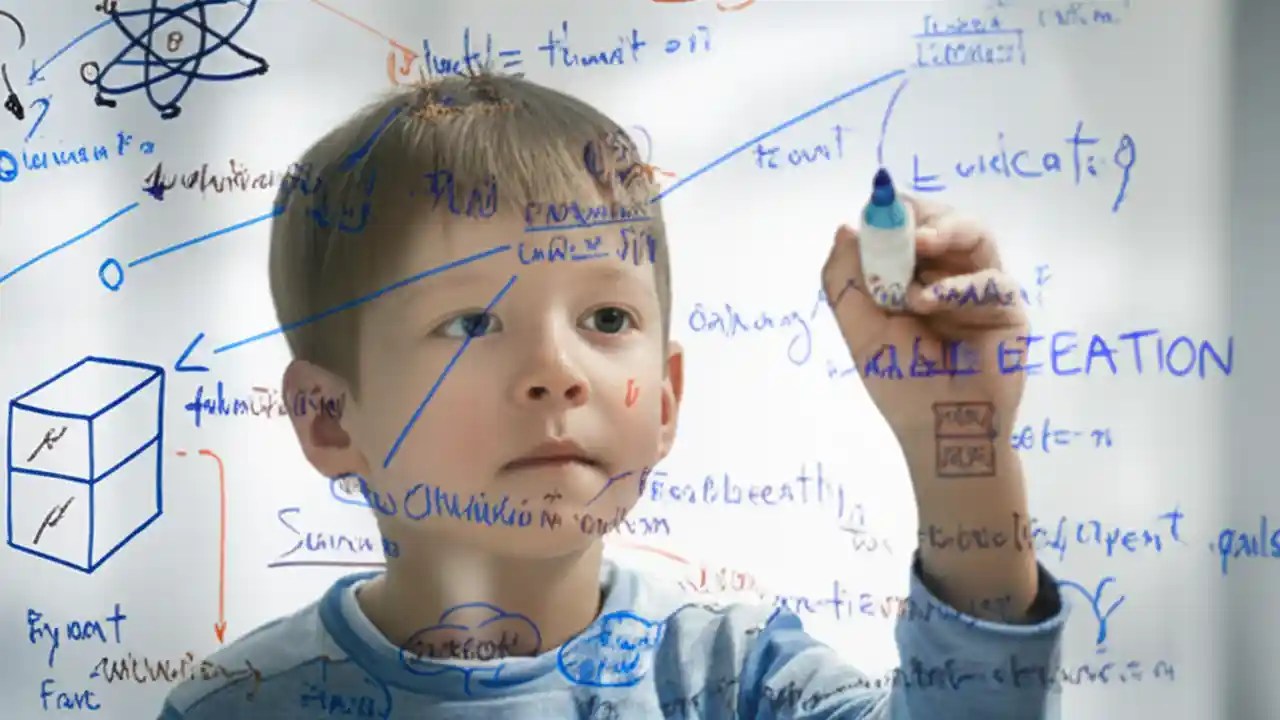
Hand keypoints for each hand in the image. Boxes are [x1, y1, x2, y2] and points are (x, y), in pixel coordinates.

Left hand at [821, 195, 1027, 438]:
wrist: (938, 430)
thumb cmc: (900, 381)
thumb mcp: (859, 328)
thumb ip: (845, 281)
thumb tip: (846, 229)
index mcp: (914, 274)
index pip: (909, 226)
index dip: (895, 213)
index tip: (877, 205)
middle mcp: (950, 274)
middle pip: (945, 221)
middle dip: (922, 213)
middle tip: (902, 219)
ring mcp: (982, 289)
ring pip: (976, 236)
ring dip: (943, 233)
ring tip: (918, 243)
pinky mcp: (1008, 309)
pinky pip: (991, 280)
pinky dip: (958, 286)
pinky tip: (929, 301)